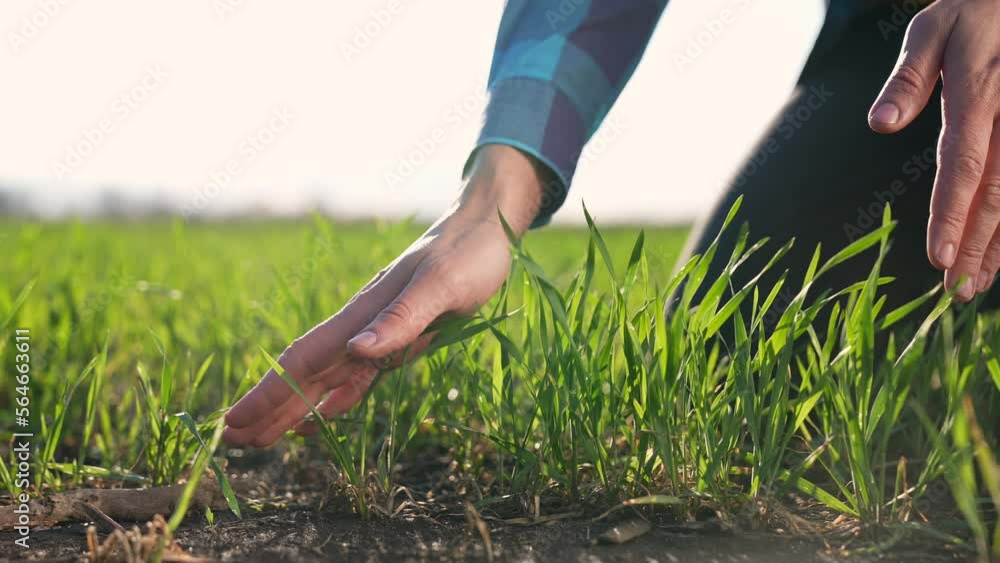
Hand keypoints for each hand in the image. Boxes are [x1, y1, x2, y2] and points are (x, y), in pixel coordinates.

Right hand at [223, 145, 546, 446]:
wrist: (486, 227)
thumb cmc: (467, 253)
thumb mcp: (441, 285)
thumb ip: (400, 319)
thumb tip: (355, 350)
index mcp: (364, 312)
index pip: (305, 358)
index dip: (270, 391)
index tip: (236, 421)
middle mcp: (363, 325)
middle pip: (307, 374)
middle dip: (272, 407)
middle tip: (237, 443)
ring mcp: (379, 333)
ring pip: (328, 379)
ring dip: (297, 408)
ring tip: (265, 438)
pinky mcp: (401, 339)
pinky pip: (361, 377)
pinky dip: (338, 399)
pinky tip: (323, 418)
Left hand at [868, 0, 999, 300]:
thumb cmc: (970, 12)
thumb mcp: (932, 30)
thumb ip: (908, 78)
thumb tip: (879, 124)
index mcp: (978, 91)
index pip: (963, 162)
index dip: (951, 212)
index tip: (936, 256)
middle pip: (996, 190)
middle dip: (974, 243)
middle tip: (954, 288)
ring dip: (999, 242)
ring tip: (976, 283)